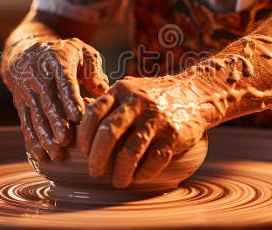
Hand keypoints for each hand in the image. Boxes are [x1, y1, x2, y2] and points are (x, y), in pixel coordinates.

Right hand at [4, 38, 108, 159]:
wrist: (24, 52)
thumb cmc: (62, 54)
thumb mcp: (81, 52)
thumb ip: (94, 69)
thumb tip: (103, 91)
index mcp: (57, 61)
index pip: (64, 81)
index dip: (69, 99)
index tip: (78, 117)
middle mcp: (39, 76)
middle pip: (47, 102)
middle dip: (56, 123)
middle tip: (66, 141)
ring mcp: (27, 91)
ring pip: (35, 116)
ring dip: (44, 136)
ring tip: (56, 153)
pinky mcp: (20, 104)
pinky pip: (25, 123)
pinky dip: (32, 140)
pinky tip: (41, 155)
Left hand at [77, 75, 214, 187]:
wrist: (196, 94)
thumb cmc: (154, 97)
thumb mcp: (129, 91)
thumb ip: (106, 104)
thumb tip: (75, 124)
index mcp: (122, 90)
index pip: (93, 113)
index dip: (84, 136)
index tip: (83, 151)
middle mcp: (138, 102)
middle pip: (108, 134)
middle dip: (97, 158)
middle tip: (95, 172)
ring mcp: (157, 119)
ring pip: (130, 152)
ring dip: (120, 172)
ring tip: (117, 181)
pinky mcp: (173, 135)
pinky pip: (153, 161)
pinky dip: (142, 173)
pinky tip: (137, 177)